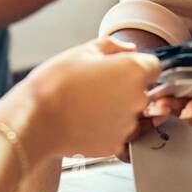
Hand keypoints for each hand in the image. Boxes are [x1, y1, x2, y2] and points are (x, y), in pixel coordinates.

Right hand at [7, 37, 161, 160]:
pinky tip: (87, 121)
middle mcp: (138, 99)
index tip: (122, 68)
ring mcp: (129, 125)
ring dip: (119, 110)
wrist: (36, 119)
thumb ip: (113, 46)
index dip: (139, 65)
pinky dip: (108, 129)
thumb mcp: (83, 51)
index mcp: (134, 70)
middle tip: (99, 86)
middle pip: (145, 92)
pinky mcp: (116, 145)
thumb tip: (130, 49)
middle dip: (128, 88)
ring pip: (133, 115)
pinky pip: (120, 135)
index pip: (155, 66)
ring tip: (90, 106)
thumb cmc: (56, 83)